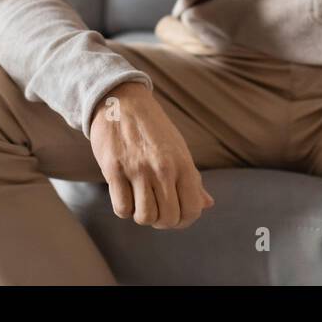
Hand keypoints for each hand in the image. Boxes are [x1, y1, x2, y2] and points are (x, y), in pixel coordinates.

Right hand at [89, 81, 215, 228]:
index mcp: (182, 163)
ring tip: (141, 201)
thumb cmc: (153, 128)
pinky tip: (126, 195)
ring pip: (144, 217)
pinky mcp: (114, 169)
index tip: (176, 215)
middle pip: (168, 218)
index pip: (192, 209)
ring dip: (142, 215)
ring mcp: (137, 169)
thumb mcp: (178, 149)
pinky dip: (124, 209)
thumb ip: (193, 180)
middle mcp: (162, 168)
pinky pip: (121, 208)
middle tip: (156, 210)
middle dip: (162, 222)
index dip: (185, 220)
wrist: (121, 100)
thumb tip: (208, 204)